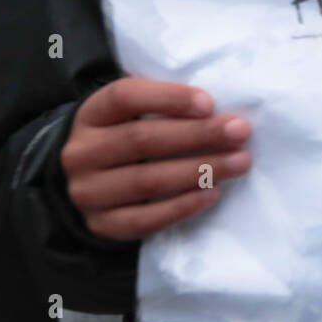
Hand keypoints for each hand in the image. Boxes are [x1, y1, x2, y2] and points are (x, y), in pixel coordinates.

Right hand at [61, 78, 252, 240]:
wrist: (90, 180)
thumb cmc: (126, 135)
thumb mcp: (132, 113)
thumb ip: (165, 106)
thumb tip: (220, 113)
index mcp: (91, 114)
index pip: (124, 97)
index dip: (169, 97)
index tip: (210, 103)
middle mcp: (81, 152)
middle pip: (142, 139)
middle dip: (198, 134)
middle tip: (240, 131)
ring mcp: (87, 192)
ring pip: (147, 181)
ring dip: (199, 170)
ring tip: (239, 162)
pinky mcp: (101, 224)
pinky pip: (144, 219)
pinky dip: (182, 206)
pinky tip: (212, 194)